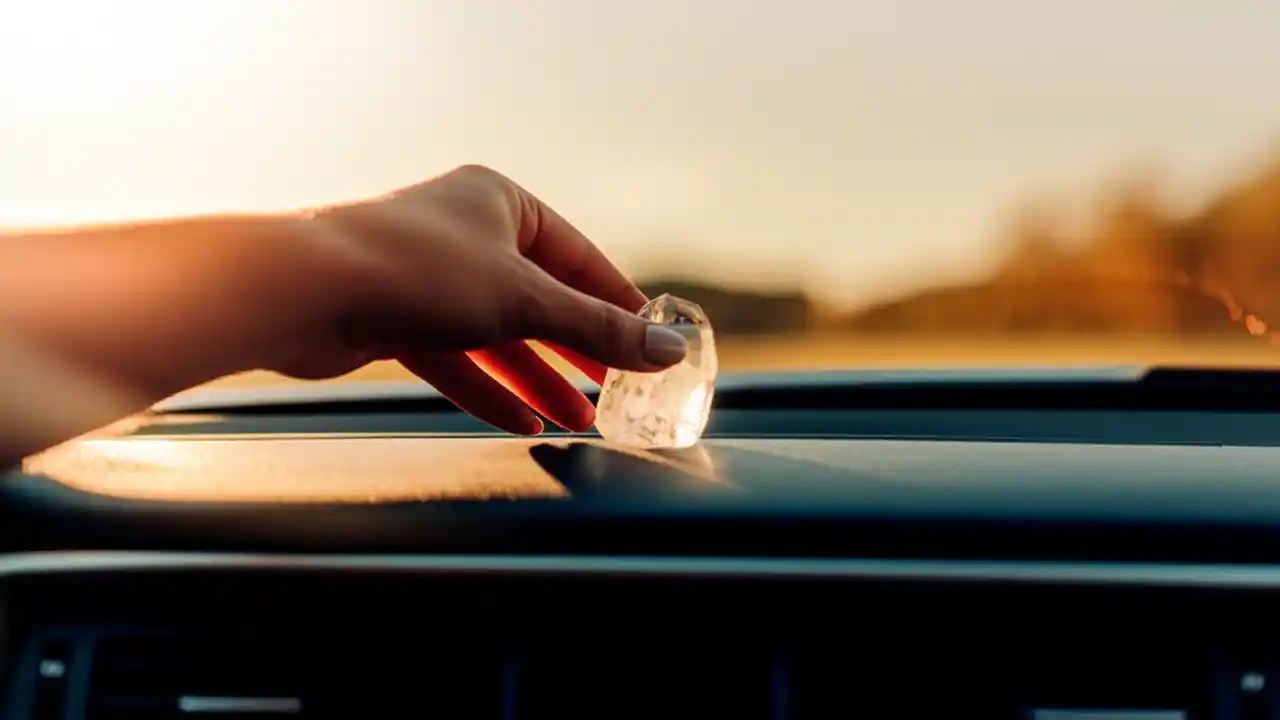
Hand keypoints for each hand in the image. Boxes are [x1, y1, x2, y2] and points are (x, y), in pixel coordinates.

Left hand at [275, 165, 687, 434]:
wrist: (301, 291)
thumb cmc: (416, 272)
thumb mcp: (525, 301)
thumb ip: (598, 330)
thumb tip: (672, 350)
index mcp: (500, 202)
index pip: (579, 256)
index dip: (619, 304)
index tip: (652, 345)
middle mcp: (465, 232)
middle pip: (539, 298)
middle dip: (577, 350)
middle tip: (619, 390)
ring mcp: (428, 277)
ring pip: (498, 334)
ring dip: (537, 378)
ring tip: (579, 420)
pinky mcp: (396, 318)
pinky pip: (458, 358)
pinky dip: (490, 389)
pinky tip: (522, 422)